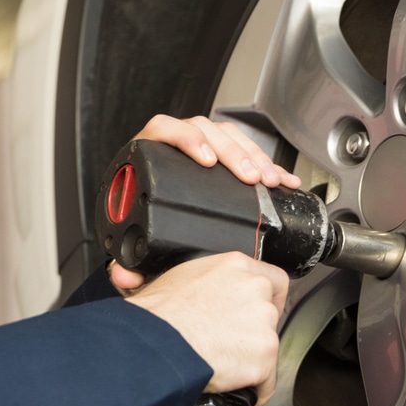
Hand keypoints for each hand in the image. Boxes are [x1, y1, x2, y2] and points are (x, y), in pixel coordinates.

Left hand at [109, 114, 299, 291]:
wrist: (141, 226)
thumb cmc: (132, 223)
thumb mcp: (127, 241)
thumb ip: (123, 262)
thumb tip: (125, 276)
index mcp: (143, 156)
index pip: (164, 129)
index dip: (187, 137)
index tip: (208, 159)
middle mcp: (172, 146)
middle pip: (206, 131)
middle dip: (234, 152)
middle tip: (250, 177)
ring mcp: (198, 147)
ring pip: (229, 137)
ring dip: (254, 156)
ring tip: (269, 180)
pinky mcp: (221, 156)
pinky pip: (245, 149)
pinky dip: (266, 164)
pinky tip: (281, 180)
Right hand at [128, 253, 288, 400]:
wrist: (154, 344)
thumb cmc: (156, 315)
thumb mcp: (180, 278)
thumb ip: (209, 283)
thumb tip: (204, 296)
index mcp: (235, 266)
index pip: (272, 280)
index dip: (267, 300)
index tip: (257, 312)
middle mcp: (255, 289)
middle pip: (270, 314)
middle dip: (253, 331)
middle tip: (228, 343)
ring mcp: (263, 323)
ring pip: (267, 347)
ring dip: (251, 357)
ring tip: (223, 366)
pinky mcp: (264, 355)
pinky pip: (266, 379)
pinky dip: (255, 388)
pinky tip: (236, 389)